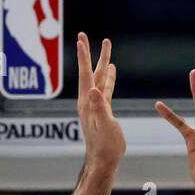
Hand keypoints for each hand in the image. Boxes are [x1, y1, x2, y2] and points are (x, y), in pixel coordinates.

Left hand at [76, 33, 124, 168]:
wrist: (104, 160)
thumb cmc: (106, 146)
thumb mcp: (104, 127)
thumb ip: (100, 109)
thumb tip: (95, 92)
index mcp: (88, 102)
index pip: (85, 75)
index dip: (84, 57)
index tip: (81, 40)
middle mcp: (89, 100)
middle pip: (90, 72)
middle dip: (90, 53)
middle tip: (84, 34)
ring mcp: (96, 104)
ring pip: (100, 78)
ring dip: (103, 63)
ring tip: (106, 47)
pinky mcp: (103, 109)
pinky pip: (106, 88)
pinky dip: (109, 77)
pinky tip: (112, 70)